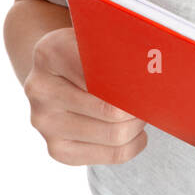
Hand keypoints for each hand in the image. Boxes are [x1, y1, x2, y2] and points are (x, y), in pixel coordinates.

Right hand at [23, 26, 148, 165]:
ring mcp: (44, 122)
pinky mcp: (56, 149)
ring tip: (140, 112)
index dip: (134, 77)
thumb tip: (154, 63)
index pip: (104, 70)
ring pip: (115, 134)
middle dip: (139, 106)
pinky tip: (133, 131)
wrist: (54, 76)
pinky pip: (112, 155)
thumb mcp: (94, 38)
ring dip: (137, 125)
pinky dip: (133, 144)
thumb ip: (117, 45)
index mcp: (50, 52)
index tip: (149, 78)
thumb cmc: (84, 55)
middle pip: (112, 109)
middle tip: (151, 98)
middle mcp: (41, 89)